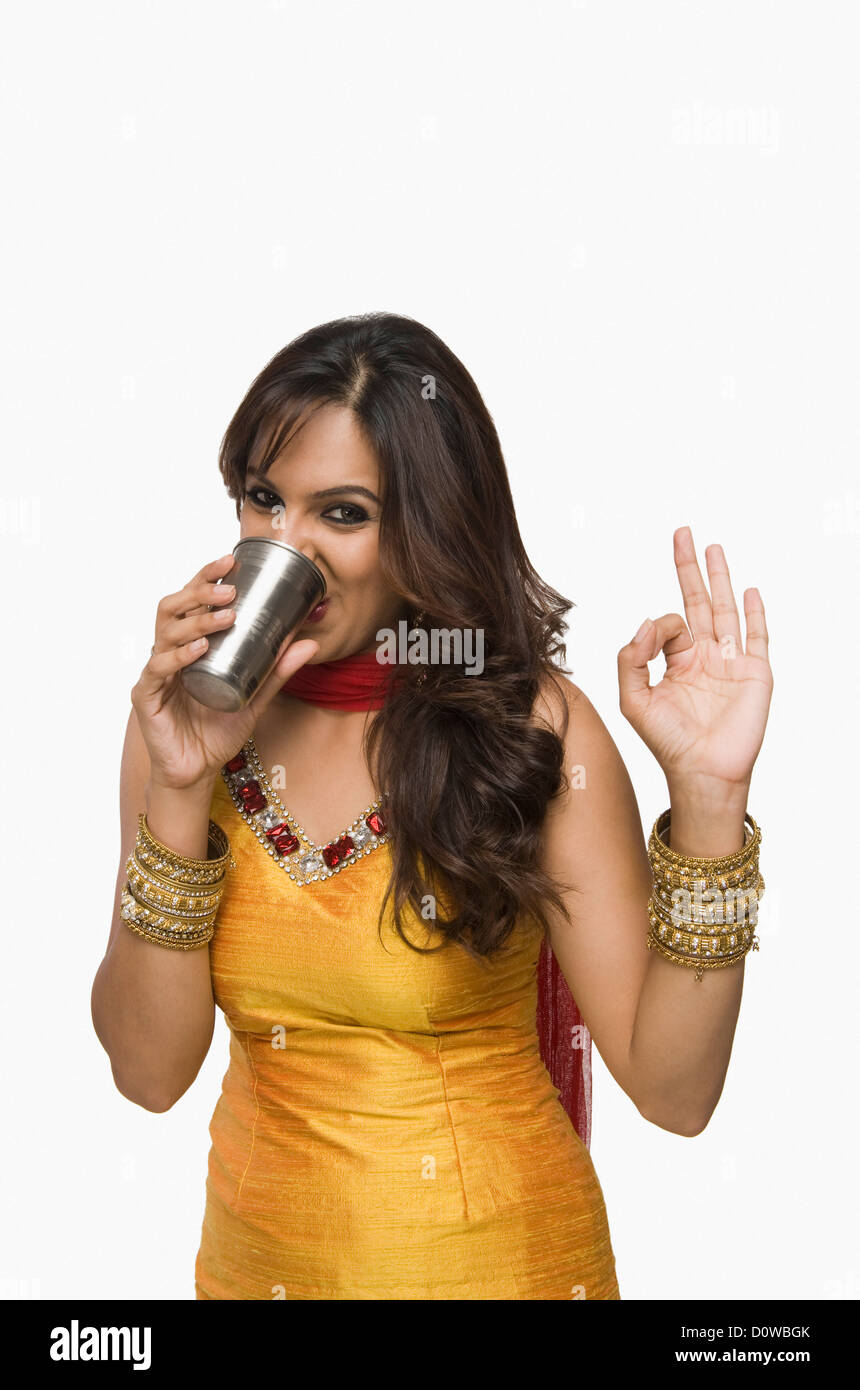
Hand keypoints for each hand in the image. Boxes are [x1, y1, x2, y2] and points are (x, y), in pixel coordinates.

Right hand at [131, 552, 319, 789]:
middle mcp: (168, 651)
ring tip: (226, 616)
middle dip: (200, 591)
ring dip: (197, 620)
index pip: (192, 600)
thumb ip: (277, 671)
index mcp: (189, 644)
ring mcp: (155, 672)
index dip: (206, 576)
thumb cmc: (218, 731)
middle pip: (174, 607)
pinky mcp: (145, 696)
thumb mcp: (256, 697)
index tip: (230, 560)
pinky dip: (178, 656)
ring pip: (166, 632)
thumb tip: (310, 642)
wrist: (196, 772)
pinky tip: (199, 649)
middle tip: (231, 589)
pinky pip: (158, 669)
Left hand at [617, 527, 772, 797]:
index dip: (660, 626)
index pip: (670, 624)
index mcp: (677, 662)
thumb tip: (647, 621)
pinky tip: (750, 591)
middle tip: (683, 533)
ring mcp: (732, 663)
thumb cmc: (667, 742)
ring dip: (720, 578)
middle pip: (698, 601)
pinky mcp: (755, 673)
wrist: (702, 772)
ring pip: (726, 611)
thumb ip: (631, 658)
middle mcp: (705, 657)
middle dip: (690, 568)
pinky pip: (757, 637)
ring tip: (713, 547)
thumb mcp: (634, 699)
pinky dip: (755, 613)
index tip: (654, 642)